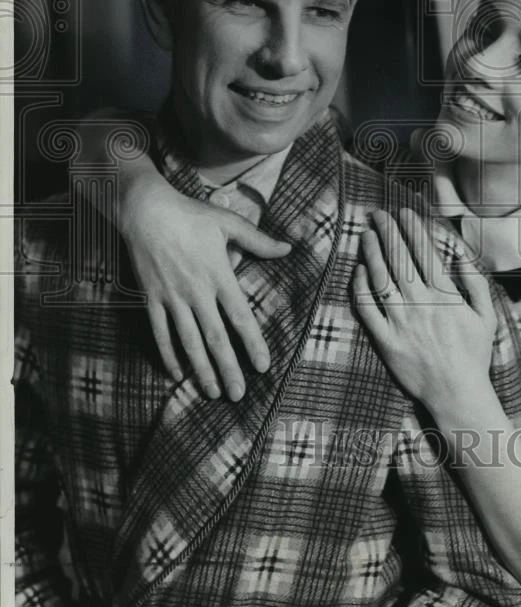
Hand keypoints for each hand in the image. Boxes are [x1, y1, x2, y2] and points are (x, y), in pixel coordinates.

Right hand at [119, 174, 290, 400]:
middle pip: (216, 338)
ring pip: (189, 341)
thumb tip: (287, 249)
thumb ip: (258, 240)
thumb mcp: (228, 223)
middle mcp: (197, 292)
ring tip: (213, 392)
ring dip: (201, 369)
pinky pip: (161, 332)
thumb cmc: (191, 215)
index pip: (241, 316)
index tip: (263, 366)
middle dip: (228, 368)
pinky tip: (176, 373)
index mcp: (219, 275)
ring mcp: (172, 298)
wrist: (146, 211)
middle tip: (238, 395)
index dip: (253, 343)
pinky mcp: (152, 299)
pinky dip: (168, 354)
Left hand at [353, 208, 496, 411]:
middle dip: (387, 231)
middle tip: (377, 213)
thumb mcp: (486, 316)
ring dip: (372, 252)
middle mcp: (420, 304)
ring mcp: (400, 322)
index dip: (412, 228)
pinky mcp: (385, 340)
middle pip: (399, 258)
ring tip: (366, 234)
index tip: (403, 211)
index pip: (424, 252)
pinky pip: (367, 309)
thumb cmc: (474, 355)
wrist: (457, 394)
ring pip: (381, 278)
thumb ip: (475, 283)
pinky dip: (361, 288)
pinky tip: (358, 271)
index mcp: (445, 296)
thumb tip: (460, 255)